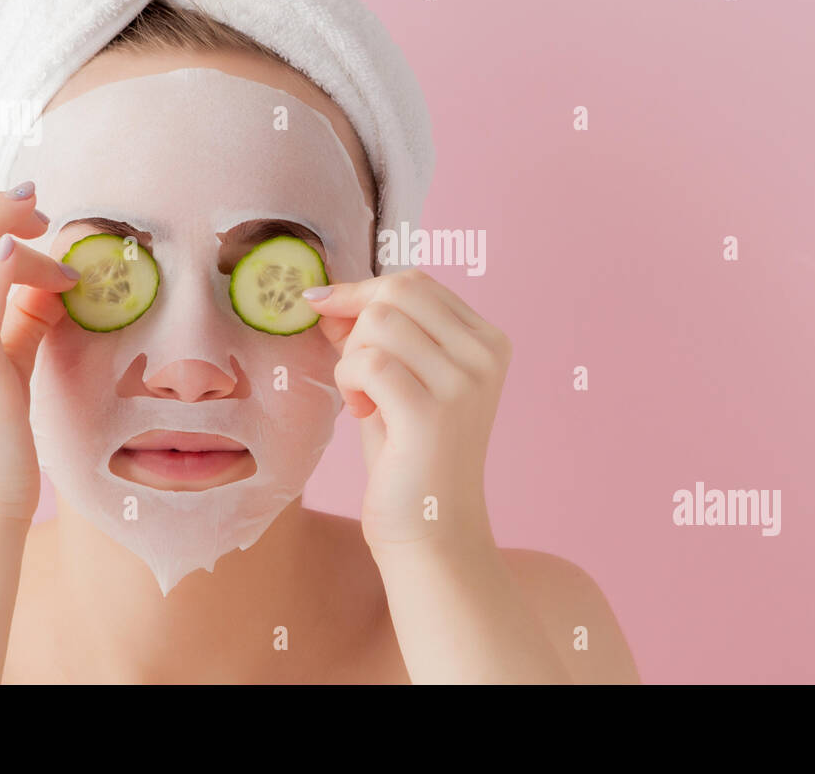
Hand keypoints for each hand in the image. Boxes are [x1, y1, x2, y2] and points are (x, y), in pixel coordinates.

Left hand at [306, 269, 512, 558]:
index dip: (363, 291)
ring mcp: (463, 383)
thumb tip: (328, 297)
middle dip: (356, 321)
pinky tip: (360, 412)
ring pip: (379, 323)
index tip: (327, 307)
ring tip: (362, 399)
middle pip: (397, 292)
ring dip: (351, 359)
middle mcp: (484, 355)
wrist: (432, 531)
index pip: (417, 282)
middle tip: (353, 370)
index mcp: (488, 341)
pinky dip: (349, 382)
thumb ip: (372, 337)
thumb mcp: (395, 382)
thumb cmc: (410, 457)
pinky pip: (368, 363)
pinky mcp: (432, 412)